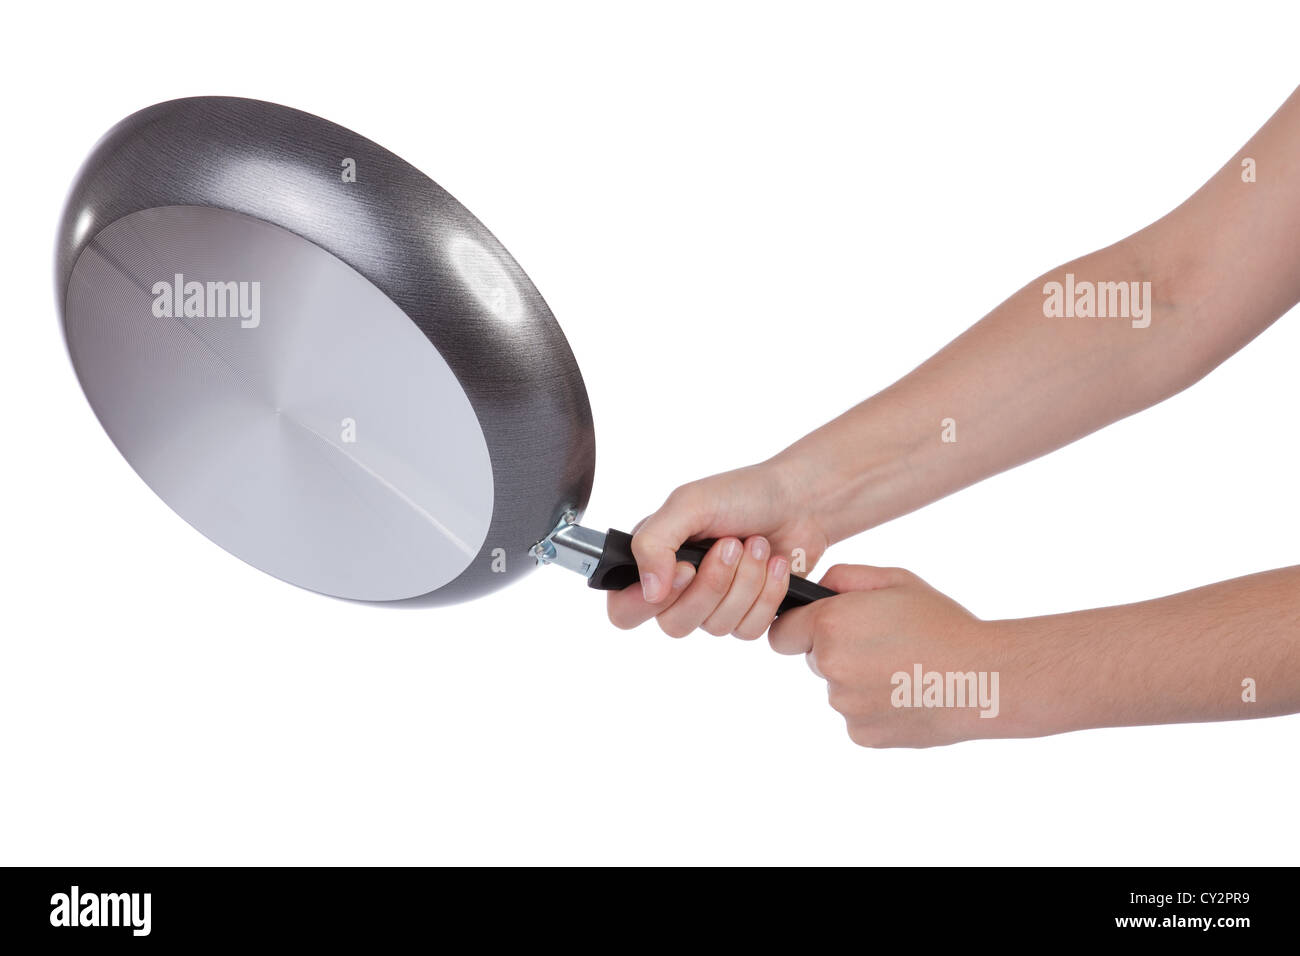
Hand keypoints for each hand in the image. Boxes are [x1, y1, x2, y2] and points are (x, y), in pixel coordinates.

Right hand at [606, 461, 830, 639]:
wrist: (799, 500)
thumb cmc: (742, 494)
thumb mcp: (689, 504)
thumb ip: (654, 543)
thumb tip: (649, 591)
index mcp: (652, 561)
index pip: (624, 610)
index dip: (648, 602)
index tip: (686, 569)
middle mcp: (677, 589)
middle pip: (674, 625)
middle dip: (712, 583)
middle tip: (732, 544)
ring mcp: (712, 606)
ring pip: (716, 627)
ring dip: (745, 582)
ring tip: (758, 545)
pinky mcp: (746, 616)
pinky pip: (747, 630)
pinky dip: (767, 594)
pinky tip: (776, 565)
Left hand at [770, 564, 1021, 747]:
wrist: (984, 677)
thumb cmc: (943, 623)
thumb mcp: (896, 581)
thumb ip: (846, 577)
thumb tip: (817, 589)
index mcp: (831, 625)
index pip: (781, 632)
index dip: (798, 627)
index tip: (814, 627)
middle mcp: (831, 667)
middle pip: (815, 659)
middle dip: (836, 650)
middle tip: (882, 643)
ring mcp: (846, 706)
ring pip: (838, 689)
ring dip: (858, 679)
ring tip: (903, 669)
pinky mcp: (863, 735)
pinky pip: (857, 717)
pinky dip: (875, 707)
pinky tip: (908, 693)